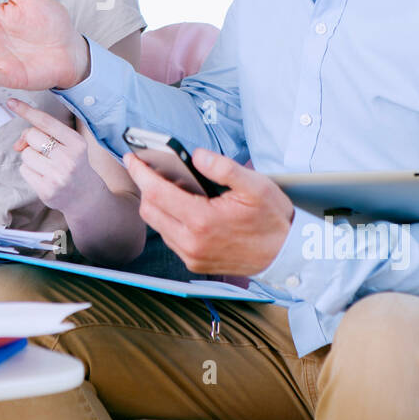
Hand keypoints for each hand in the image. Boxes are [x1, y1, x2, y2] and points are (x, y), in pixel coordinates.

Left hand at [8, 98, 95, 212]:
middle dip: (31, 141)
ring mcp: (57, 176)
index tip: (11, 102)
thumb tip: (18, 144)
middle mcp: (68, 158)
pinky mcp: (46, 190)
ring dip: (30, 158)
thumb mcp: (68, 145)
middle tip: (43, 150)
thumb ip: (45, 135)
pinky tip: (43, 176)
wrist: (85, 195)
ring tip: (46, 165)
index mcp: (76, 142)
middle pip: (32, 135)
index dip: (27, 110)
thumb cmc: (73, 164)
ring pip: (25, 154)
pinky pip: (23, 170)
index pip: (46, 122)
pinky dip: (29, 171)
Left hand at [122, 148, 293, 275]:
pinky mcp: (195, 264)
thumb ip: (223, 167)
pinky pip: (170, 238)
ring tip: (171, 185)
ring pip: (158, 225)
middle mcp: (191, 242)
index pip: (156, 193)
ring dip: (158, 204)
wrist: (286, 255)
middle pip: (150, 210)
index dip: (140, 172)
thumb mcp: (255, 185)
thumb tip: (196, 155)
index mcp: (202, 221)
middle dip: (146, 186)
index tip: (132, 157)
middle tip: (153, 168)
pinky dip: (169, 220)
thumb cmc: (272, 219)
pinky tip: (183, 207)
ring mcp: (192, 256)